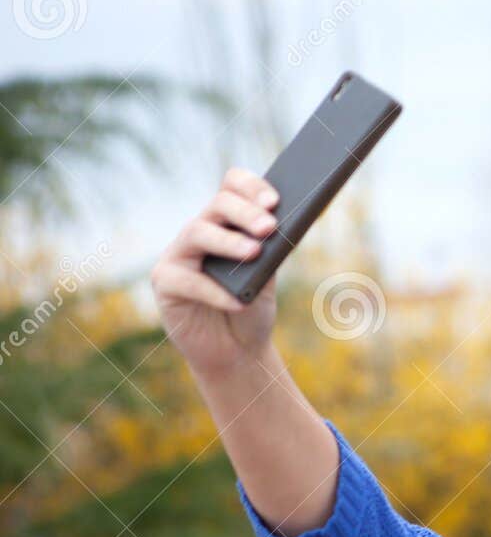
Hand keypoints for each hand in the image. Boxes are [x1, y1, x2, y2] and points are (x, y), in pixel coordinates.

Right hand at [152, 167, 280, 379]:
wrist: (238, 350)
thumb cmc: (252, 307)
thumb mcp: (268, 274)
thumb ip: (270, 249)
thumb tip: (280, 227)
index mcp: (228, 222)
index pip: (232, 186)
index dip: (251, 187)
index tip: (275, 201)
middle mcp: (201, 230)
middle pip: (218, 204)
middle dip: (245, 213)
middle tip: (269, 227)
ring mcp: (179, 254)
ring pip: (197, 232)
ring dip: (228, 242)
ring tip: (255, 253)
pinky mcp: (165, 282)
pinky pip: (187, 280)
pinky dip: (216, 292)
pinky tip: (238, 302)